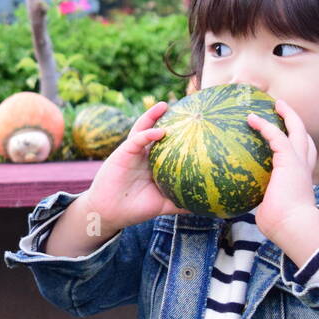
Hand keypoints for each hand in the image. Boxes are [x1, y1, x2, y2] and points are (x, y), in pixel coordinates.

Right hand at [84, 100, 189, 232]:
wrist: (111, 213)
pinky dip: (147, 134)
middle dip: (166, 118)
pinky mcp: (122, 154)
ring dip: (152, 116)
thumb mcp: (164, 204)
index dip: (178, 132)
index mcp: (153, 163)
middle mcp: (144, 154)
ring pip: (143, 129)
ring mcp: (133, 152)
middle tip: (183, 107)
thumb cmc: (136, 208)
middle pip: (155, 131)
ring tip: (164, 105)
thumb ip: (181, 202)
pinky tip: (159, 131)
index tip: (196, 123)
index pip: (167, 143)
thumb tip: (207, 207)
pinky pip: (136, 140)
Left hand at [247, 98, 318, 242]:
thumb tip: (251, 208)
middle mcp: (304, 168)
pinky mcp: (290, 160)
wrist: (291, 226)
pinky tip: (251, 118)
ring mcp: (299, 163)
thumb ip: (265, 203)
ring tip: (276, 103)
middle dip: (297, 122)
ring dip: (288, 115)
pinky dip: (265, 126)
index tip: (286, 138)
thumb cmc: (281, 225)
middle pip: (305, 138)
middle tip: (285, 110)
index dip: (297, 145)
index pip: (303, 157)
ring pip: (298, 130)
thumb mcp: (271, 210)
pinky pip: (277, 136)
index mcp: (302, 180)